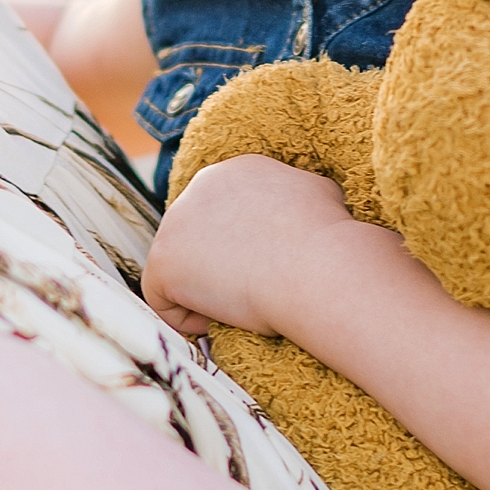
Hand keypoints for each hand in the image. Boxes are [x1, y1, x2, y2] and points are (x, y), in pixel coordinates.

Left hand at [143, 156, 354, 336]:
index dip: (238, 245)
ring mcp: (174, 224)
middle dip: (216, 265)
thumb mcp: (316, 192)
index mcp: (234, 171)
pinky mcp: (162, 261)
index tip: (261, 265)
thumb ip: (288, 194)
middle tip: (250, 286)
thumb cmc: (327, 238)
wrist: (317, 266)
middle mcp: (198, 187)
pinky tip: (221, 318)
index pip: (220, 212)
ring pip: (179, 268)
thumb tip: (290, 206)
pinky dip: (190, 317)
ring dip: (206, 290)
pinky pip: (163, 300)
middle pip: (193, 237)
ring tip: (243, 301)